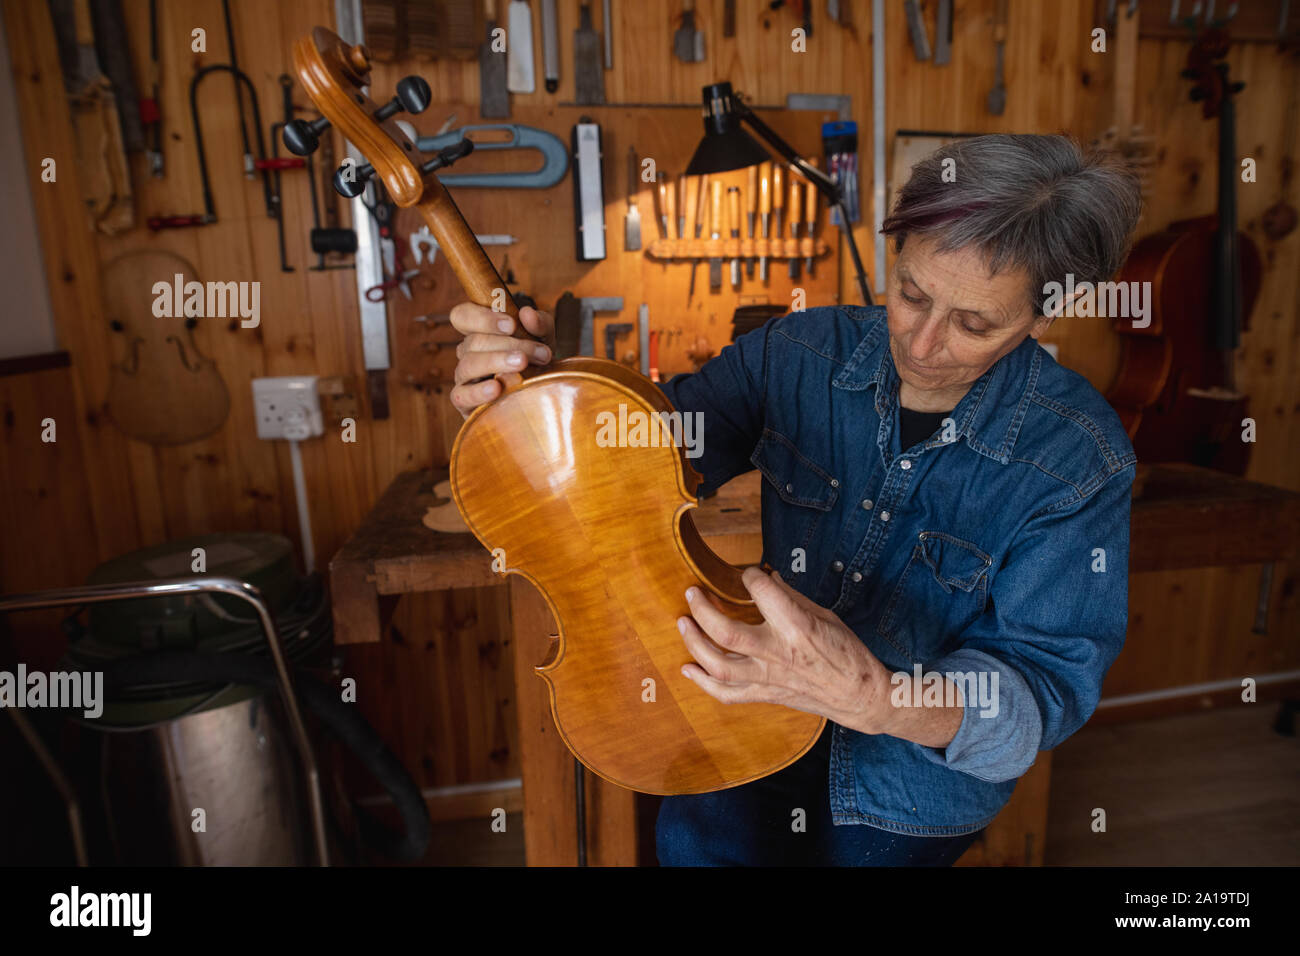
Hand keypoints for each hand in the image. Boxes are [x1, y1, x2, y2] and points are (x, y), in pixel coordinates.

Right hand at [448, 302, 555, 419]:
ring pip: (468, 364)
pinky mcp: (464, 401)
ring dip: (497, 361)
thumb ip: (539, 323)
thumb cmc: (536, 360)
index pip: (462, 316)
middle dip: (508, 344)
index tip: (511, 324)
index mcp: (479, 331)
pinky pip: (462, 395)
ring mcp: (464, 377)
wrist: (542, 395)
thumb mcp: (544, 337)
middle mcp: (467, 352)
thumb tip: (527, 314)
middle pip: (474, 341)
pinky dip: (478, 391)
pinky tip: (496, 388)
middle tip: (538, 352)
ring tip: (522, 363)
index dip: (482, 318)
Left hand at [677, 567, 894, 735]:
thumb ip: (791, 598)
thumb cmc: (847, 653)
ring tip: (683, 623)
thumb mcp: (824, 616)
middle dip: (702, 611)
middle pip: (727, 634)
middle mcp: (778, 653)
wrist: (860, 696)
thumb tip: (769, 579)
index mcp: (797, 627)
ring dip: (695, 644)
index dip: (750, 576)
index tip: (748, 573)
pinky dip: (703, 684)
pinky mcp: (765, 695)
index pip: (762, 592)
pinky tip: (687, 669)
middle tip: (691, 593)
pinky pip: (728, 695)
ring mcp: (768, 678)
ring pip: (720, 667)